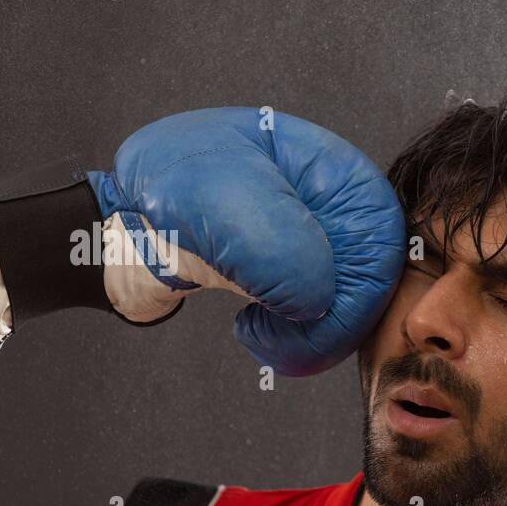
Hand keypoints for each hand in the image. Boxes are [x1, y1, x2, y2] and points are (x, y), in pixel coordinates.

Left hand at [0, 107, 405, 374]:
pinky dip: (303, 341)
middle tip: (276, 341)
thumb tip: (317, 301)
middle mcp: (339, 202)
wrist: (128, 226)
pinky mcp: (309, 276)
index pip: (378, 233)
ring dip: (314, 337)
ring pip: (356, 305)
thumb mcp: (209, 206)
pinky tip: (263, 334)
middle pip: (375, 275)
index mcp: (328, 164)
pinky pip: (331, 319)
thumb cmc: (164, 195)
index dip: (355, 285)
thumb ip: (271, 248)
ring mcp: (326, 240)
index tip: (306, 313)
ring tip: (262, 338)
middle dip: (331, 321)